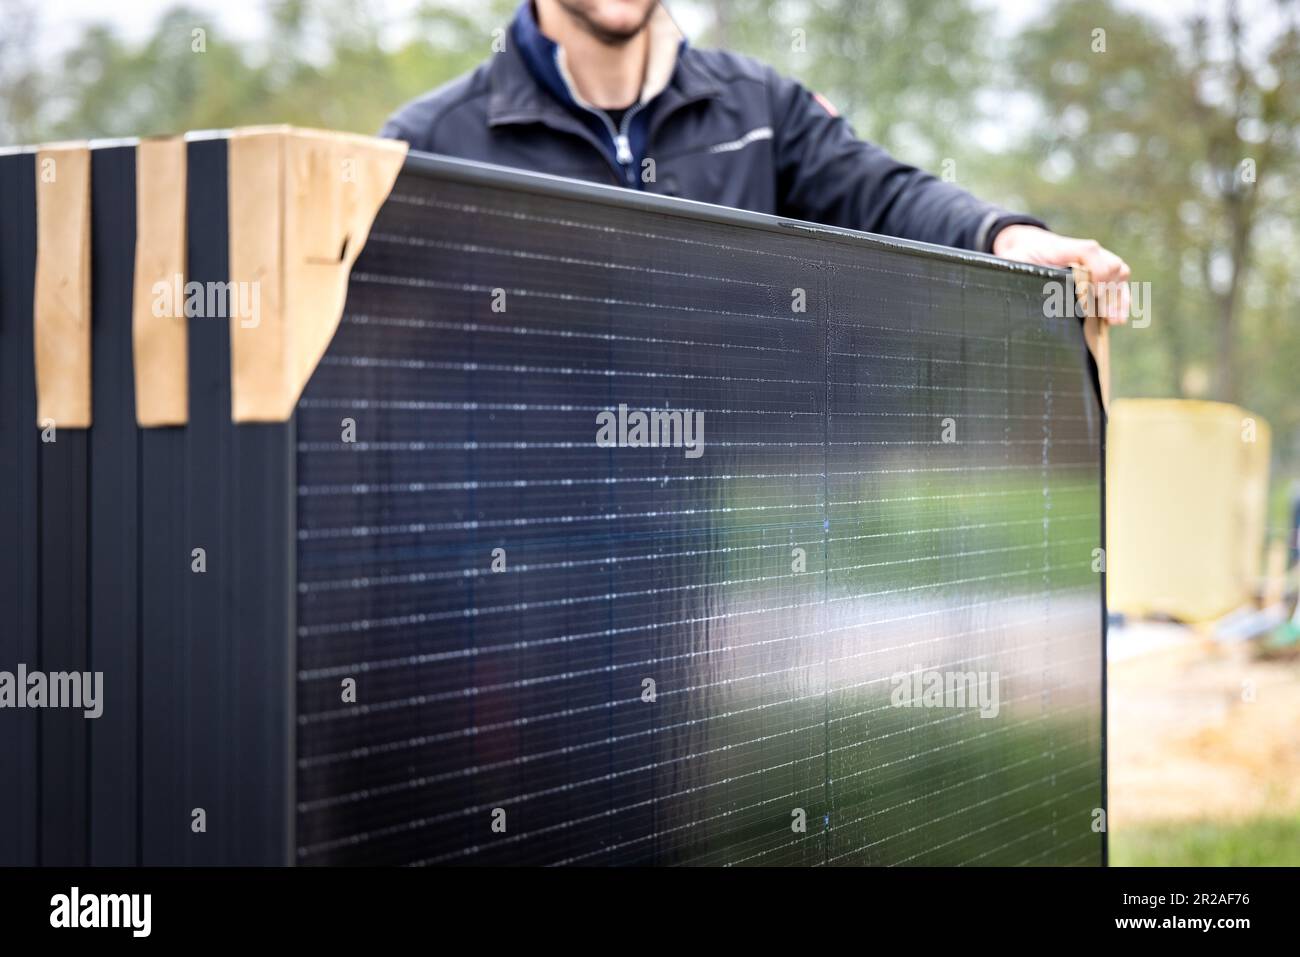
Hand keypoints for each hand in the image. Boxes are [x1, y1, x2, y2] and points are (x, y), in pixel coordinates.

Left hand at [991, 224, 1130, 323]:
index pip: (1089, 251)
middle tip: (1105, 314)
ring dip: (1118, 298)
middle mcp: (1084, 252)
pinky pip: (1118, 282)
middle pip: (1111, 264)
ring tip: (1114, 321)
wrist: (1029, 245)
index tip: (1095, 293)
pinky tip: (1117, 319)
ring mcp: (1095, 261)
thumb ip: (1014, 268)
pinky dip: (1120, 299)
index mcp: (1062, 247)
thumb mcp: (1012, 261)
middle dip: (1110, 290)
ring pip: (1119, 273)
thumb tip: (1013, 288)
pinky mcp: (1099, 272)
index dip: (1097, 270)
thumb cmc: (1022, 255)